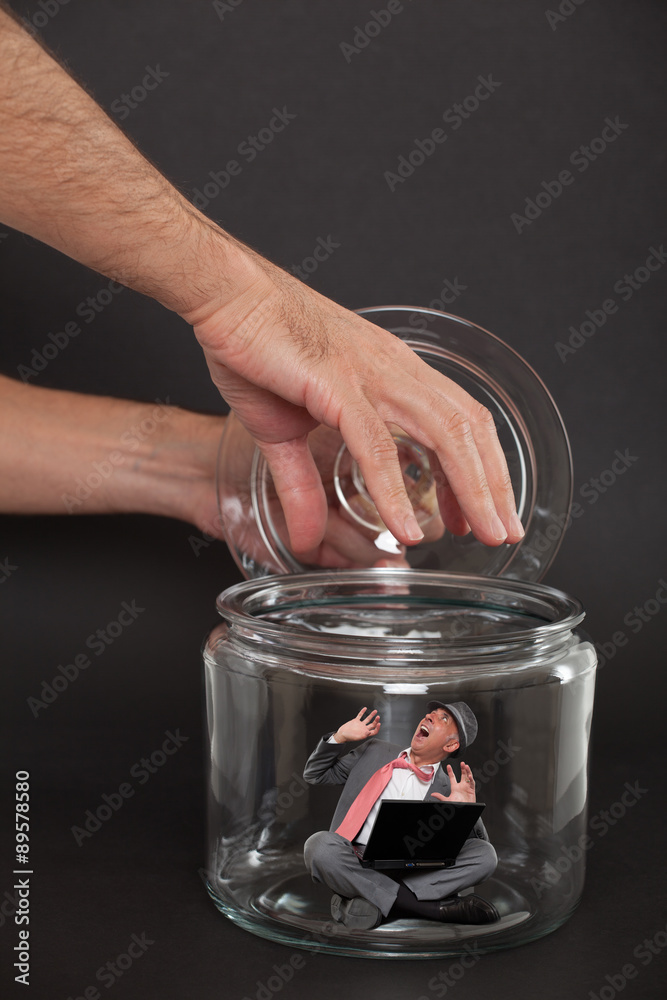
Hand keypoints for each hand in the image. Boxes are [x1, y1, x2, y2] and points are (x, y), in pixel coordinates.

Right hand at [186, 254, 523, 557]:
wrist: (225, 297)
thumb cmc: (255, 346)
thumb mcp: (283, 433)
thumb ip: (301, 486)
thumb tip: (307, 538)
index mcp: (392, 372)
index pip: (457, 421)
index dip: (479, 468)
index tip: (481, 512)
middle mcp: (395, 370)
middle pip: (467, 429)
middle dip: (493, 485)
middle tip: (505, 533)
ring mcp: (371, 374)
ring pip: (442, 434)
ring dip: (469, 488)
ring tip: (483, 534)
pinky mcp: (337, 383)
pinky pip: (377, 444)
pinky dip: (396, 489)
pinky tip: (407, 527)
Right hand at [333, 707, 380, 743]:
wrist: (342, 734)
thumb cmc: (348, 737)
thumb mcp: (357, 737)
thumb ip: (364, 735)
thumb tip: (369, 732)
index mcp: (365, 733)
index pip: (374, 731)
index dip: (377, 728)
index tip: (379, 723)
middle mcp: (363, 728)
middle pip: (372, 724)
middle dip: (376, 720)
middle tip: (378, 717)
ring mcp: (360, 724)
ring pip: (367, 719)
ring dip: (371, 715)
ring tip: (375, 711)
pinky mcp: (356, 721)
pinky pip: (360, 715)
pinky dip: (362, 712)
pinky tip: (365, 708)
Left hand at [431, 762, 476, 802]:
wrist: (465, 809)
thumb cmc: (457, 805)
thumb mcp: (448, 800)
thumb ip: (440, 797)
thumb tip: (433, 794)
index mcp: (455, 788)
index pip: (452, 777)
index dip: (450, 771)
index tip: (448, 766)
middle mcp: (461, 786)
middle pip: (462, 775)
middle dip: (462, 768)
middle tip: (462, 763)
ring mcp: (467, 787)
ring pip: (468, 777)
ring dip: (467, 771)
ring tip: (466, 766)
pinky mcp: (472, 789)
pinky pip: (472, 782)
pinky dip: (471, 779)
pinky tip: (469, 775)